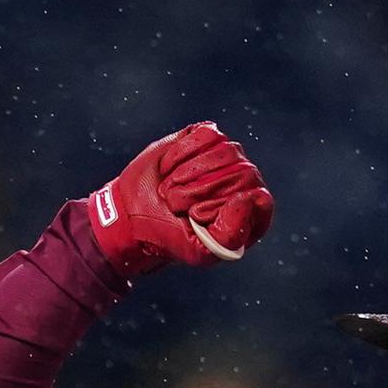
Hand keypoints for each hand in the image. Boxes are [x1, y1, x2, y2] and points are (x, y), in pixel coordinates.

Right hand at [88, 123, 275, 277]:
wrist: (130, 214)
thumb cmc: (166, 235)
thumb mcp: (198, 251)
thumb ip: (230, 237)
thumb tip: (248, 197)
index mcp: (250, 215)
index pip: (258, 198)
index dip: (226, 206)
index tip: (196, 215)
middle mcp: (245, 182)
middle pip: (241, 172)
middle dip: (200, 190)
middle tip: (176, 205)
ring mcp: (228, 157)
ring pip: (225, 150)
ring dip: (187, 173)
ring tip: (171, 189)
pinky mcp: (207, 137)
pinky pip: (206, 135)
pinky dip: (180, 153)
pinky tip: (169, 168)